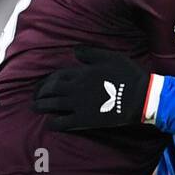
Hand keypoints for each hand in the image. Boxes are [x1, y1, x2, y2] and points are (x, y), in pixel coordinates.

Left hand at [33, 46, 153, 131]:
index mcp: (80, 72)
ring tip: (35, 107)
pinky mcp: (83, 120)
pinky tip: (49, 123)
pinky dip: (53, 122)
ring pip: (52, 105)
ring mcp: (77, 105)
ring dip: (41, 106)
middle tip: (35, 96)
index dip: (47, 80)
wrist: (138, 97)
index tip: (43, 83)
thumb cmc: (126, 75)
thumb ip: (89, 53)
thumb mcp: (109, 56)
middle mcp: (74, 88)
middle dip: (40, 92)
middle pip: (51, 90)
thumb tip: (74, 51)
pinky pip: (62, 122)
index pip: (57, 75)